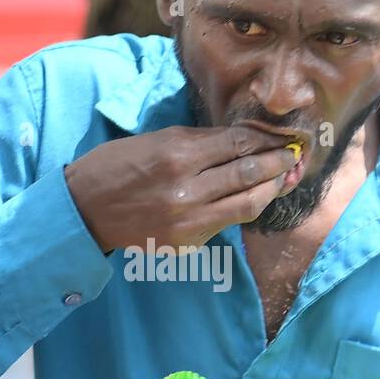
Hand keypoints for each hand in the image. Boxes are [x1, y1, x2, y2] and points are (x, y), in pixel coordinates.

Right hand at [64, 124, 297, 252]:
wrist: (84, 211)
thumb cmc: (117, 167)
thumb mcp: (157, 140)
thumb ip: (201, 142)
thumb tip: (244, 139)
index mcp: (178, 156)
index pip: (238, 143)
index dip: (267, 139)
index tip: (285, 135)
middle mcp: (187, 190)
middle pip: (249, 174)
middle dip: (278, 163)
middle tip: (296, 156)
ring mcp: (188, 221)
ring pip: (247, 204)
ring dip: (271, 190)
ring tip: (284, 178)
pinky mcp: (186, 243)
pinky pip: (226, 223)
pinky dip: (244, 208)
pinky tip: (255, 198)